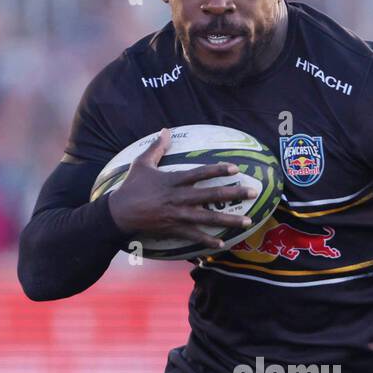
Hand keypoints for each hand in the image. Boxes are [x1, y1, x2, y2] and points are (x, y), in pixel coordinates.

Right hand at [106, 127, 256, 247]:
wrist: (119, 213)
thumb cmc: (131, 187)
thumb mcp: (141, 163)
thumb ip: (157, 146)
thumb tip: (166, 129)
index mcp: (173, 180)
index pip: (199, 173)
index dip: (217, 170)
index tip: (235, 169)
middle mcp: (178, 198)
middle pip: (211, 195)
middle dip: (233, 193)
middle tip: (253, 192)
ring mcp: (177, 215)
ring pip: (208, 218)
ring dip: (229, 220)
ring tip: (248, 221)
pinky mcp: (173, 229)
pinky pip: (194, 236)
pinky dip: (207, 240)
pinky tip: (222, 243)